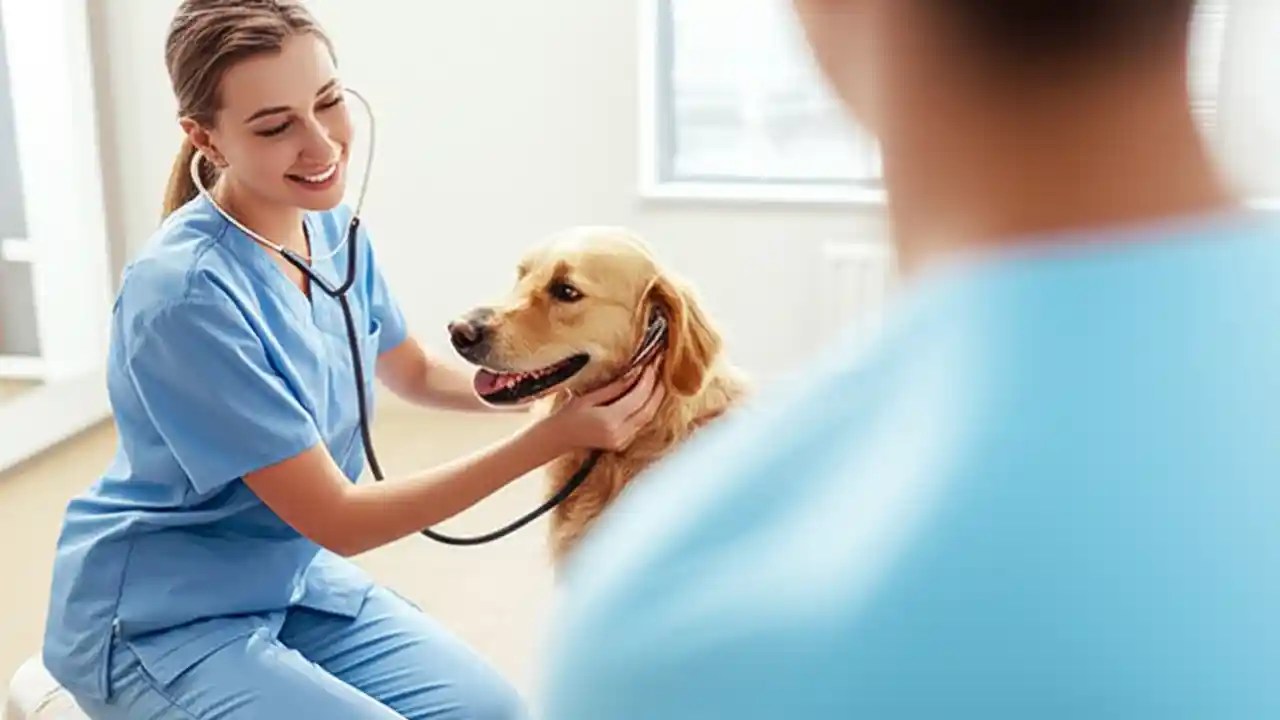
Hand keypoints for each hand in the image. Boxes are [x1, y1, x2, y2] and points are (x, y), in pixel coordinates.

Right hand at [540, 363, 665, 452]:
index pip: (638, 398)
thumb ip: (615, 387)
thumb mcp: (589, 397)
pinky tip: (648, 395)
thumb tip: (636, 372)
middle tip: (659, 368)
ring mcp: (623, 441)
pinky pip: (642, 423)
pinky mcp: (623, 443)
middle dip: (657, 388)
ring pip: (648, 418)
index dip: (648, 380)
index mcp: (609, 421)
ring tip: (657, 379)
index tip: (652, 363)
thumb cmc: (568, 415)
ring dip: (655, 398)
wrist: (558, 438)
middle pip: (649, 409)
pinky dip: (647, 408)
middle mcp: (620, 433)